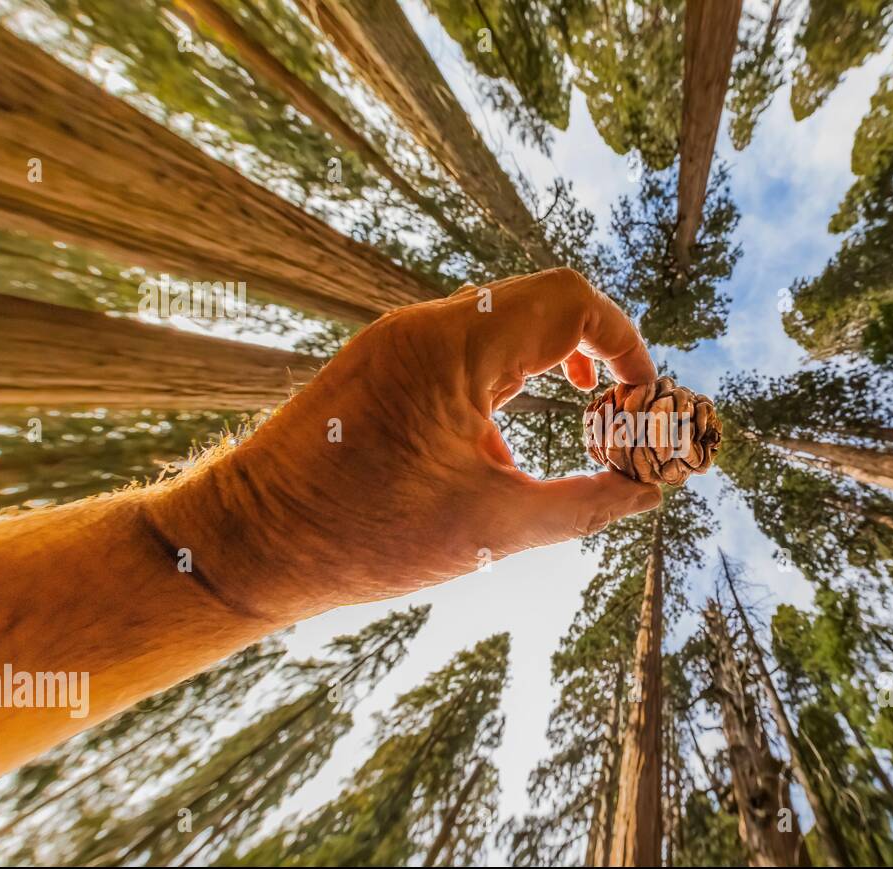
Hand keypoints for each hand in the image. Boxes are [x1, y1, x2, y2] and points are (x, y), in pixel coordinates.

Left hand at [147, 268, 662, 621]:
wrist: (246, 541)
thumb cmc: (362, 537)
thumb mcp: (493, 530)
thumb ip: (585, 506)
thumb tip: (646, 492)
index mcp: (456, 350)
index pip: (573, 303)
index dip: (627, 344)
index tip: (642, 398)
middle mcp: (426, 327)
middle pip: (545, 302)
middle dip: (598, 350)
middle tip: (619, 410)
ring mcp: (398, 340)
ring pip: (506, 319)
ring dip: (554, 357)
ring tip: (581, 415)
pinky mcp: (381, 362)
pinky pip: (467, 342)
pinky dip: (511, 371)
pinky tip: (509, 430)